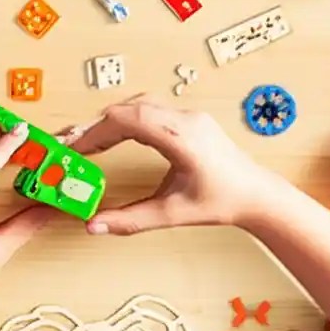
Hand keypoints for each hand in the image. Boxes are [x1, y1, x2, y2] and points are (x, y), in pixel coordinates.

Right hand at [67, 97, 276, 235]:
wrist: (257, 194)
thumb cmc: (222, 202)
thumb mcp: (173, 214)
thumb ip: (130, 220)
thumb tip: (94, 225)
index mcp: (181, 137)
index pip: (127, 120)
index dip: (96, 132)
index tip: (75, 148)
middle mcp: (185, 119)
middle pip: (129, 108)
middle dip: (98, 126)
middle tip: (73, 145)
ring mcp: (189, 116)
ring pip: (139, 105)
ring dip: (112, 121)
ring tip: (90, 143)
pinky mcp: (191, 120)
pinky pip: (152, 109)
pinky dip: (128, 120)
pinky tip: (116, 137)